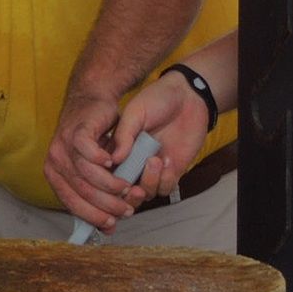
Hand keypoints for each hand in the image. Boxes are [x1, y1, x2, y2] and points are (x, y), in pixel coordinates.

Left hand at [44, 91, 144, 231]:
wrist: (92, 101)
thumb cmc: (95, 139)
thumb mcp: (95, 170)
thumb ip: (100, 195)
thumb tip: (109, 227)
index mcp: (55, 174)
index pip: (71, 203)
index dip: (92, 216)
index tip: (113, 223)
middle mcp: (55, 162)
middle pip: (80, 191)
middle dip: (106, 205)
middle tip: (127, 209)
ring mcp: (63, 146)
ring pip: (85, 175)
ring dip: (109, 185)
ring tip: (127, 189)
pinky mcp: (76, 131)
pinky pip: (88, 152)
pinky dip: (103, 160)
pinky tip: (116, 162)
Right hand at [110, 71, 211, 198]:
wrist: (188, 97)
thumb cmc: (157, 100)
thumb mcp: (135, 113)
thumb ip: (124, 135)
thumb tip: (114, 160)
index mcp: (117, 149)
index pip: (105, 173)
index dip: (105, 181)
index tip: (113, 173)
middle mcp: (132, 163)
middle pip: (122, 192)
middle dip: (125, 194)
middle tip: (130, 184)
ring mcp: (151, 169)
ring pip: (144, 194)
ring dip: (148, 182)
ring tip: (154, 159)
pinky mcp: (171, 172)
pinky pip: (165, 189)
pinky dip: (165, 180)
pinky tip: (168, 160)